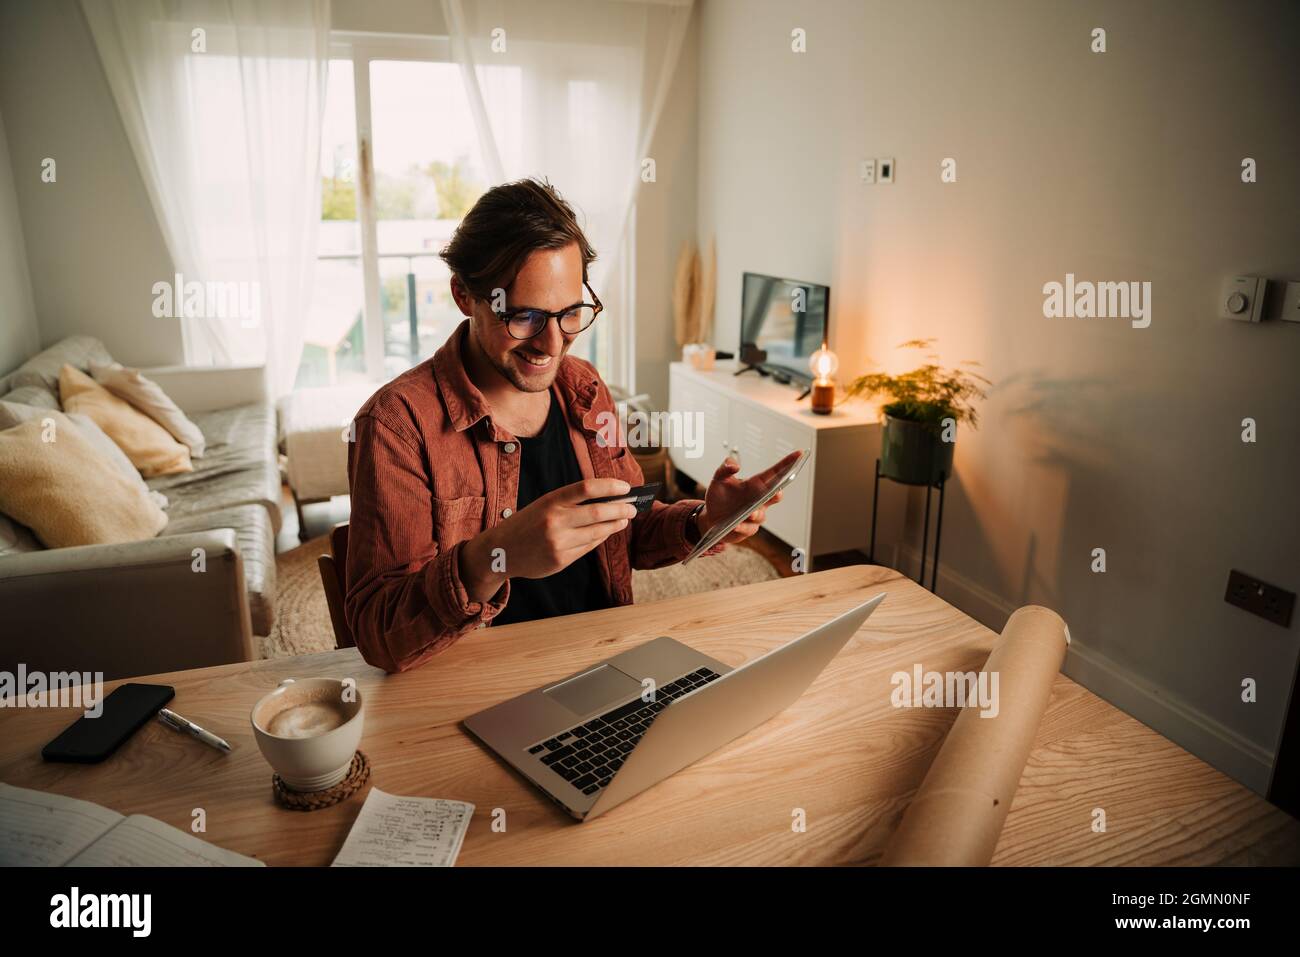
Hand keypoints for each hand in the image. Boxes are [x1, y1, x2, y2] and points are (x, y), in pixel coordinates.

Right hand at [460, 477, 637, 601]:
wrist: (500, 551)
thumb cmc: (527, 523)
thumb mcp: (544, 505)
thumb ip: (572, 503)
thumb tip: (609, 501)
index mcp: (550, 501)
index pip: (587, 488)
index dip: (610, 486)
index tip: (626, 487)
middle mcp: (555, 520)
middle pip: (599, 512)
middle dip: (621, 509)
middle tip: (633, 507)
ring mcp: (558, 542)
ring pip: (598, 532)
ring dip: (616, 524)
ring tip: (624, 519)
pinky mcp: (561, 559)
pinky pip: (589, 546)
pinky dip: (601, 537)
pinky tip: (607, 532)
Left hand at [696, 450, 800, 549]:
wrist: (710, 517)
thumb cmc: (719, 496)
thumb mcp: (718, 478)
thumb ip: (725, 467)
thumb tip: (735, 466)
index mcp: (756, 484)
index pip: (775, 473)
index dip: (788, 463)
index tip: (799, 454)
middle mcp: (759, 499)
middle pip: (775, 495)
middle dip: (777, 494)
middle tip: (777, 493)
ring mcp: (755, 514)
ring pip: (761, 515)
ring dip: (756, 513)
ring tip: (749, 513)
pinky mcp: (748, 528)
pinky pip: (748, 528)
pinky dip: (742, 527)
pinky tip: (735, 525)